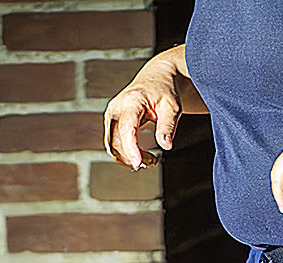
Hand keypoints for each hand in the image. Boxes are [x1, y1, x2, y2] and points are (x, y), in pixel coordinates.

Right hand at [104, 49, 190, 169]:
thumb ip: (167, 126)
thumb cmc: (165, 91)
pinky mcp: (111, 122)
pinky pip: (112, 143)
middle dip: (132, 157)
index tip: (139, 163)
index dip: (131, 148)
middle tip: (153, 162)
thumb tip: (166, 146)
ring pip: (112, 146)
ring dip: (128, 158)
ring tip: (149, 159)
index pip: (126, 128)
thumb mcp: (172, 107)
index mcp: (131, 101)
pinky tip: (139, 155)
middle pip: (116, 141)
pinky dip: (124, 153)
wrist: (156, 78)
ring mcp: (111, 115)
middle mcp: (116, 108)